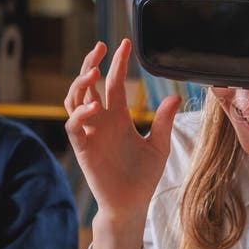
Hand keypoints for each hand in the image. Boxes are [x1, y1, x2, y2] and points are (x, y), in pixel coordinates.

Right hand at [64, 40, 180, 248]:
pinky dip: (80, 114)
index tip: (124, 44)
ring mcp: (90, 134)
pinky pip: (74, 127)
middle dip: (91, 63)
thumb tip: (175, 97)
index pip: (115, 83)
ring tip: (94, 73)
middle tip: (101, 46)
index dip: (117, 64)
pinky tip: (94, 106)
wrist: (132, 204)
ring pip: (75, 100)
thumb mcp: (159, 145)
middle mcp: (102, 122)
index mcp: (119, 118)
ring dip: (81, 84)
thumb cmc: (142, 176)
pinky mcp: (83, 149)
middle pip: (89, 85)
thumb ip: (163, 121)